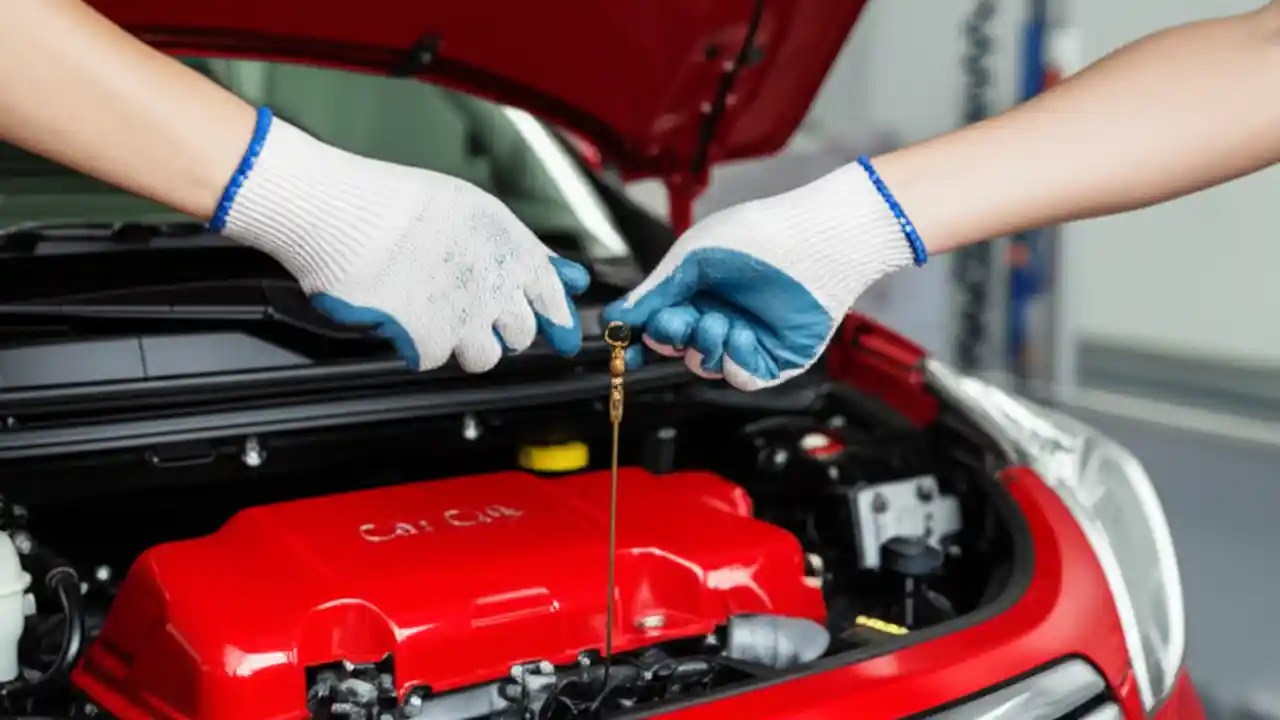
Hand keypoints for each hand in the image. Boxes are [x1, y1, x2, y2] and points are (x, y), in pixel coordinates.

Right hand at [213, 108, 587, 372]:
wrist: (344, 213)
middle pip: (521, 335)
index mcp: (515, 254)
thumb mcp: (478, 213)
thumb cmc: (402, 203)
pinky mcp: (429, 343)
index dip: (557, 322)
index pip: (552, 301)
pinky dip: (420, 343)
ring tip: (435, 312)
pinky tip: (404, 313)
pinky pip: (435, 358)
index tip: (563, 338)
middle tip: (472, 309)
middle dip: (503, 329)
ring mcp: (464, 320)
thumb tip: (573, 278)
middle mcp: (497, 291)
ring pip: (484, 357)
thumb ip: (528, 250)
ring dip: (464, 343)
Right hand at [603, 161, 918, 390]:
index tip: (621, 344)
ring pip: (705, 364)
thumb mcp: (692, 258)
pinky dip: (734, 361)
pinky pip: (741, 377)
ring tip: (719, 320)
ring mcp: (745, 339)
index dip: (638, 336)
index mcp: (695, 290)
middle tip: (681, 319)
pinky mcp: (773, 359)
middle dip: (672, 337)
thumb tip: (614, 316)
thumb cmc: (758, 235)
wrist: (815, 242)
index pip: (657, 323)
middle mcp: (717, 315)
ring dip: (705, 345)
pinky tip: (741, 333)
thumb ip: (653, 292)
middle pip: (677, 348)